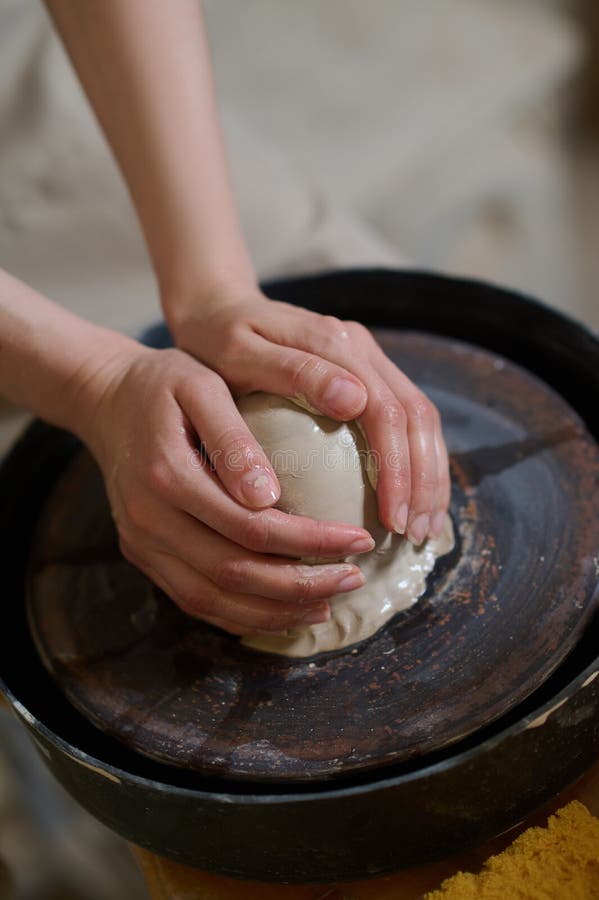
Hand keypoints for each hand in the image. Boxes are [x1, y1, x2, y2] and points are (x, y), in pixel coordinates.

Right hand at [77, 343, 371, 634]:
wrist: (104, 398)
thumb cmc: (163, 383)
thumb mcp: (201, 386)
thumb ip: (232, 439)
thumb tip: (269, 496)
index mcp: (167, 476)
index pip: (251, 528)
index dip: (310, 542)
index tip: (358, 538)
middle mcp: (148, 520)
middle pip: (233, 574)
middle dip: (301, 585)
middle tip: (354, 577)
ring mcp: (141, 544)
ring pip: (212, 600)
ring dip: (274, 611)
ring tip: (327, 603)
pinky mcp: (142, 554)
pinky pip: (192, 600)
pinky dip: (240, 614)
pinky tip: (281, 610)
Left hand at [167, 287, 450, 543]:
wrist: (216, 309)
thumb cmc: (216, 341)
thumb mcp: (239, 354)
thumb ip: (294, 373)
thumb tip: (355, 401)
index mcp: (335, 342)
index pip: (387, 411)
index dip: (396, 470)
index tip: (391, 520)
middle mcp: (361, 347)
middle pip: (417, 416)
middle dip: (423, 481)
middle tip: (414, 535)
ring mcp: (368, 359)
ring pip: (422, 418)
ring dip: (429, 476)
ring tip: (423, 528)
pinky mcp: (366, 374)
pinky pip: (409, 419)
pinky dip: (418, 463)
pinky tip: (413, 500)